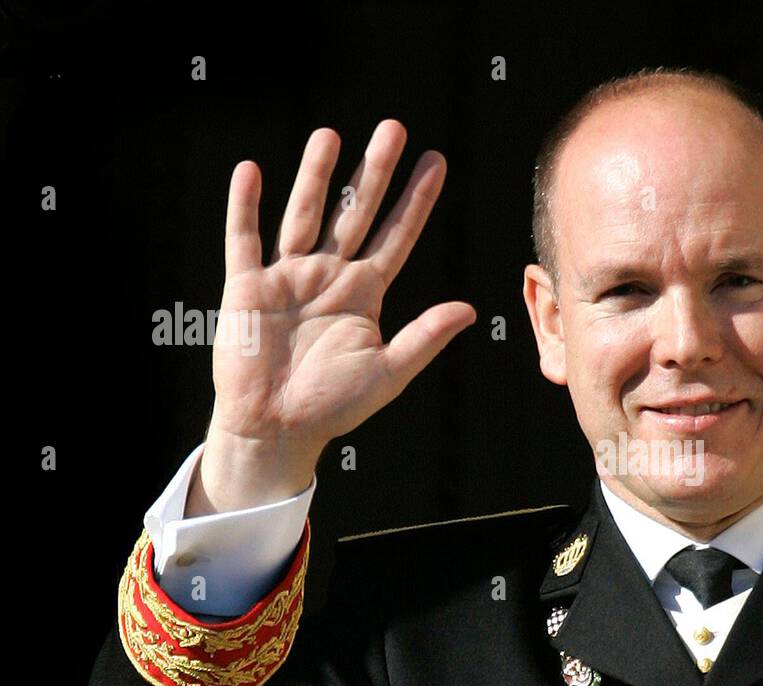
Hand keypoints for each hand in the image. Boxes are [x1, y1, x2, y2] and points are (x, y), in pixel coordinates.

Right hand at [190, 120, 475, 514]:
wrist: (277, 429)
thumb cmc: (333, 406)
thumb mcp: (388, 372)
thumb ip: (425, 338)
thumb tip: (468, 309)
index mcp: (364, 293)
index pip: (397, 235)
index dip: (416, 200)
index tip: (436, 161)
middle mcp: (329, 276)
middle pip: (355, 212)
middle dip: (374, 171)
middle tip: (393, 128)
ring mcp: (287, 278)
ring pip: (304, 214)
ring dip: (316, 176)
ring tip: (330, 135)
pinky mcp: (247, 288)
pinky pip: (245, 239)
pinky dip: (246, 206)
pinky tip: (252, 171)